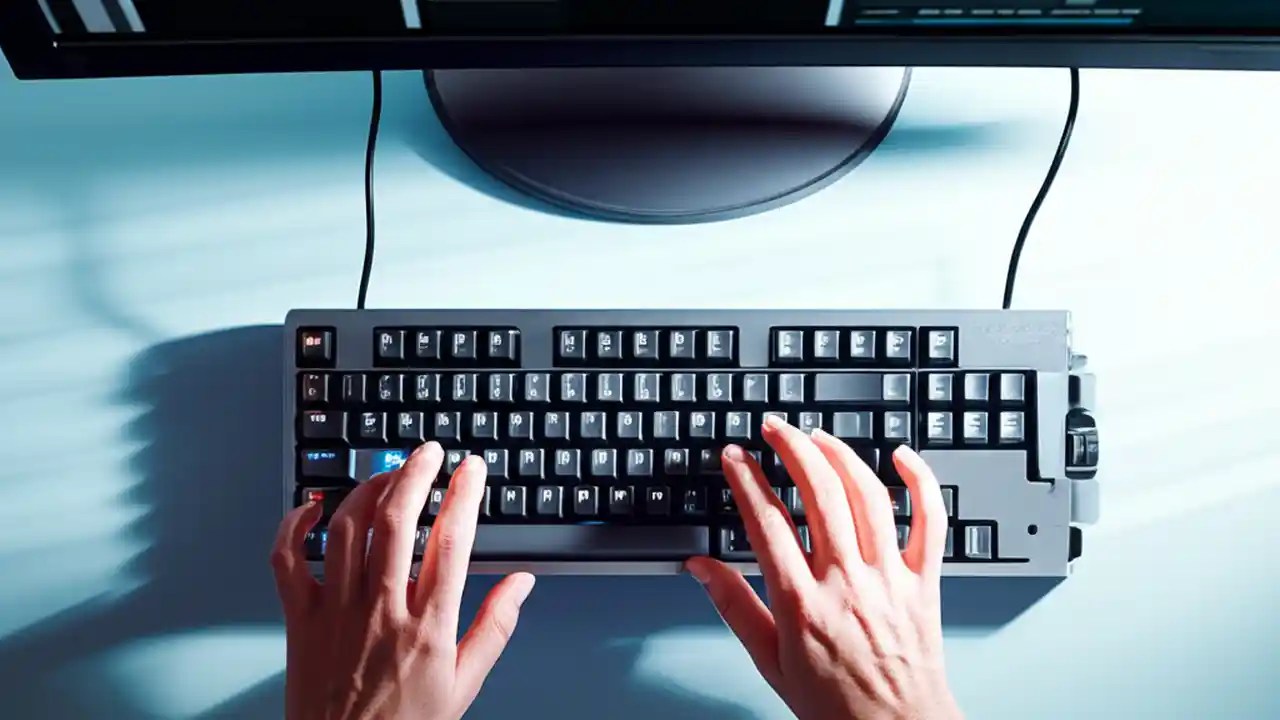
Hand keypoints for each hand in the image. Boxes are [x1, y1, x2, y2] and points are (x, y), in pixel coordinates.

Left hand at [271, 442, 535, 719]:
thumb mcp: (465, 684)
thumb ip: (494, 627)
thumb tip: (522, 582)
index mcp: (427, 627)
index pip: (451, 542)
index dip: (465, 494)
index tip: (473, 468)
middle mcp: (380, 612)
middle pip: (396, 521)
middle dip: (415, 472)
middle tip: (429, 451)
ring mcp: (334, 612)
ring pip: (346, 529)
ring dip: (367, 490)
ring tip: (387, 474)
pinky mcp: (299, 620)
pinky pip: (287, 560)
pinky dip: (294, 526)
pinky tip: (311, 508)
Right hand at [686, 416, 960, 719]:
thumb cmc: (836, 705)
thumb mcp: (769, 661)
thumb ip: (733, 606)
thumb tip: (699, 567)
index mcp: (803, 605)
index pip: (767, 522)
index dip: (746, 480)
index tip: (734, 457)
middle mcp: (848, 584)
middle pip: (819, 493)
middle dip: (792, 448)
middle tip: (774, 429)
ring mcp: (891, 579)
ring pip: (868, 496)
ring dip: (841, 455)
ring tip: (817, 436)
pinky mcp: (926, 582)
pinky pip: (931, 520)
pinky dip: (921, 481)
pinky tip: (902, 456)